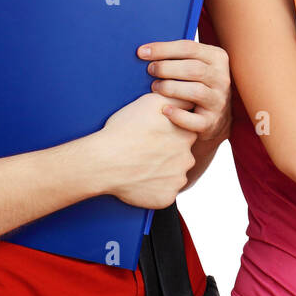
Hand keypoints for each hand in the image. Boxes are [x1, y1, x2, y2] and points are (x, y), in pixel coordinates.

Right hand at [94, 92, 198, 209]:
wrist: (103, 161)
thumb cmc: (124, 130)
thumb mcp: (152, 102)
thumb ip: (178, 98)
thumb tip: (191, 97)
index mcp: (187, 136)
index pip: (185, 135)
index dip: (167, 135)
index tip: (152, 136)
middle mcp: (188, 159)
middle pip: (180, 157)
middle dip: (166, 155)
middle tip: (143, 152)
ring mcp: (178, 180)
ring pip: (172, 176)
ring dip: (160, 173)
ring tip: (138, 167)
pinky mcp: (166, 198)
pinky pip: (163, 194)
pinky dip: (153, 190)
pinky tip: (138, 182)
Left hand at [136, 40, 231, 143]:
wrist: (215, 115)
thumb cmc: (195, 83)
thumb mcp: (195, 64)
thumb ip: (179, 56)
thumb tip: (146, 49)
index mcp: (217, 58)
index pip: (189, 48)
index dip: (163, 49)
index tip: (142, 52)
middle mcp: (221, 79)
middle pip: (193, 69)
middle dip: (166, 68)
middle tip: (149, 70)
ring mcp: (218, 101)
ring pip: (195, 91)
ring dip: (170, 89)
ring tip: (154, 87)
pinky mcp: (212, 122)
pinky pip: (195, 120)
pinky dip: (178, 115)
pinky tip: (164, 110)